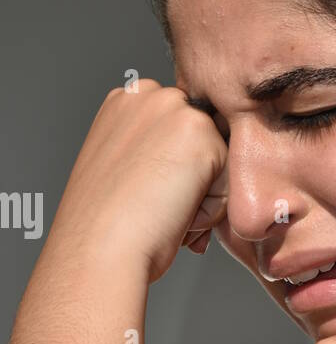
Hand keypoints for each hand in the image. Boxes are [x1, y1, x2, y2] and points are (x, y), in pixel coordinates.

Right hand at [47, 79, 227, 283]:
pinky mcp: (201, 134)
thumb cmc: (106, 226)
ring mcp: (175, 109)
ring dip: (200, 199)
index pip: (179, 133)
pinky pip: (229, 181)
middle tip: (156, 208)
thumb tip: (191, 163)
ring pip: (219, 162)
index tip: (148, 196)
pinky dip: (211, 210)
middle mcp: (149, 95)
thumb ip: (153, 150)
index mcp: (125, 100)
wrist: (99, 249)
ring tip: (163, 213)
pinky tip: (176, 214)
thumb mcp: (123, 170)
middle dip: (191, 182)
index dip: (173, 173)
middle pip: (203, 142)